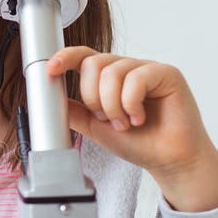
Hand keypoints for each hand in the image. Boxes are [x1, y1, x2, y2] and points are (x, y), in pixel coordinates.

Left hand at [47, 46, 217, 211]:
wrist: (167, 160)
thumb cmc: (138, 142)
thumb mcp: (95, 128)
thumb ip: (74, 112)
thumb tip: (50, 101)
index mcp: (108, 78)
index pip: (83, 57)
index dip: (65, 58)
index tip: (50, 70)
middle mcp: (126, 68)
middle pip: (93, 63)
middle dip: (93, 97)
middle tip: (108, 119)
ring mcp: (146, 69)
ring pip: (112, 72)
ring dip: (113, 106)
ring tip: (126, 123)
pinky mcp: (166, 73)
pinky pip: (136, 78)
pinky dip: (131, 104)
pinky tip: (139, 118)